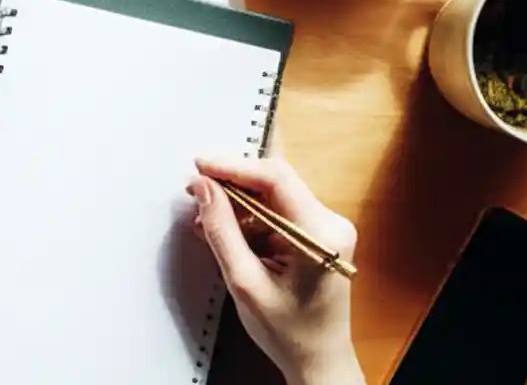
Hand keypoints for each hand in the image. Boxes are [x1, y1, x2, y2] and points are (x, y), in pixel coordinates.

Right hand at [187, 155, 363, 384]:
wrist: (318, 360)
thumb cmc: (288, 332)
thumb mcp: (244, 282)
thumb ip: (222, 231)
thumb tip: (203, 188)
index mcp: (321, 234)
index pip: (276, 178)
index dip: (234, 166)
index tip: (200, 166)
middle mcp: (330, 222)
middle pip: (274, 182)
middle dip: (231, 184)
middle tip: (195, 191)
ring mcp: (326, 227)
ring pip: (273, 195)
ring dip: (237, 203)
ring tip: (205, 220)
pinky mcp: (316, 233)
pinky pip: (277, 211)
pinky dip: (249, 218)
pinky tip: (226, 231)